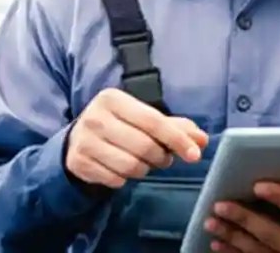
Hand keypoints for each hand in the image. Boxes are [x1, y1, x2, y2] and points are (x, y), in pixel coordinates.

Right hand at [65, 88, 208, 187]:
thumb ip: (173, 127)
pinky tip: (121, 168)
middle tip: (162, 157)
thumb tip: (201, 140)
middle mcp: (95, 117)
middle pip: (144, 146)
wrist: (77, 139)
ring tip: (142, 162)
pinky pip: (115, 180)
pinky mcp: (79, 162)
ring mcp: (85, 141)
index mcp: (113, 99)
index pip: (153, 120)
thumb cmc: (118, 125)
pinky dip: (124, 178)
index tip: (194, 154)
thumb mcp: (141, 118)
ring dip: (144, 169)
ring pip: (130, 166)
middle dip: (161, 157)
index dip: (177, 139)